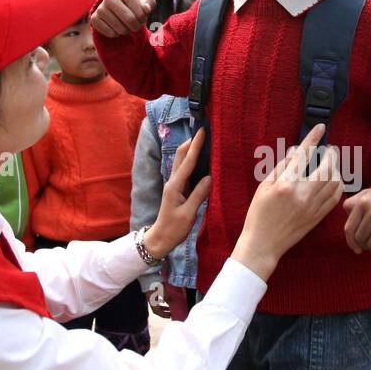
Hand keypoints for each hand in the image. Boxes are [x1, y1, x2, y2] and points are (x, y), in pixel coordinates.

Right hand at [90, 0, 156, 37]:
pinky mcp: (94, 19)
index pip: (141, 13)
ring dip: (126, 31)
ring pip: (120, 29)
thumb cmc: (133, 7)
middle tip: (134, 25)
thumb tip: (146, 9)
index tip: (140, 17)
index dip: (143, 19)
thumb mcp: (144, 4)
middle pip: (130, 21)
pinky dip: (116, 34)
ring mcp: (101, 8)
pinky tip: (115, 27)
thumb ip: (150, 4)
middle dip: (135, 27)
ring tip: (124, 25)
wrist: (115, 10)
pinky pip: (110, 34)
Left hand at [144, 129, 210, 260]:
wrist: (160, 238)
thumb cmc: (174, 228)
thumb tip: (210, 178)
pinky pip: (186, 171)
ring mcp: (175, 185)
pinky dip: (193, 161)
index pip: (187, 162)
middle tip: (203, 131)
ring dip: (191, 149)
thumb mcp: (189, 213)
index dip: (195, 146)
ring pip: (182, 162)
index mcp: (175, 186)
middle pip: (181, 156)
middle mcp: (173, 181)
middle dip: (191, 142)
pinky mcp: (178, 189)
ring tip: (203, 141)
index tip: (202, 132)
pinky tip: (201, 160)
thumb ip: (199, 195)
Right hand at [146, 282, 170, 319]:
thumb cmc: (154, 283)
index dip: (164, 315)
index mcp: (152, 301)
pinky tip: (166, 296)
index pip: (157, 312)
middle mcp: (150, 299)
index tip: (170, 316)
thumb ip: (167, 297)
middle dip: (164, 311)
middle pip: (157, 308)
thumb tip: (172, 303)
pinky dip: (162, 298)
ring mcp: (150, 294)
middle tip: (171, 312)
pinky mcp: (151, 289)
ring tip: (170, 304)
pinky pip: (157, 297)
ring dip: (163, 305)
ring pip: (157, 302)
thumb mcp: (162, 291)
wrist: (148, 274)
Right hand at [232, 124, 343, 280]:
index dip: (313, 139)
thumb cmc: (259, 214)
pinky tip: (334, 180)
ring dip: (337, 168)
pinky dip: (338, 185)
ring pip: (335, 182)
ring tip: (332, 163)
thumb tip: (296, 151)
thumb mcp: (264, 186)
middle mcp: (302, 195)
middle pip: (327, 168)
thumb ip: (281, 166)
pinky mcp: (318, 217)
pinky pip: (335, 197)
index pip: (303, 155)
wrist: (264, 243)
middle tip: (330, 148)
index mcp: (286, 185)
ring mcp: (313, 207)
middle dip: (332, 154)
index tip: (320, 128)